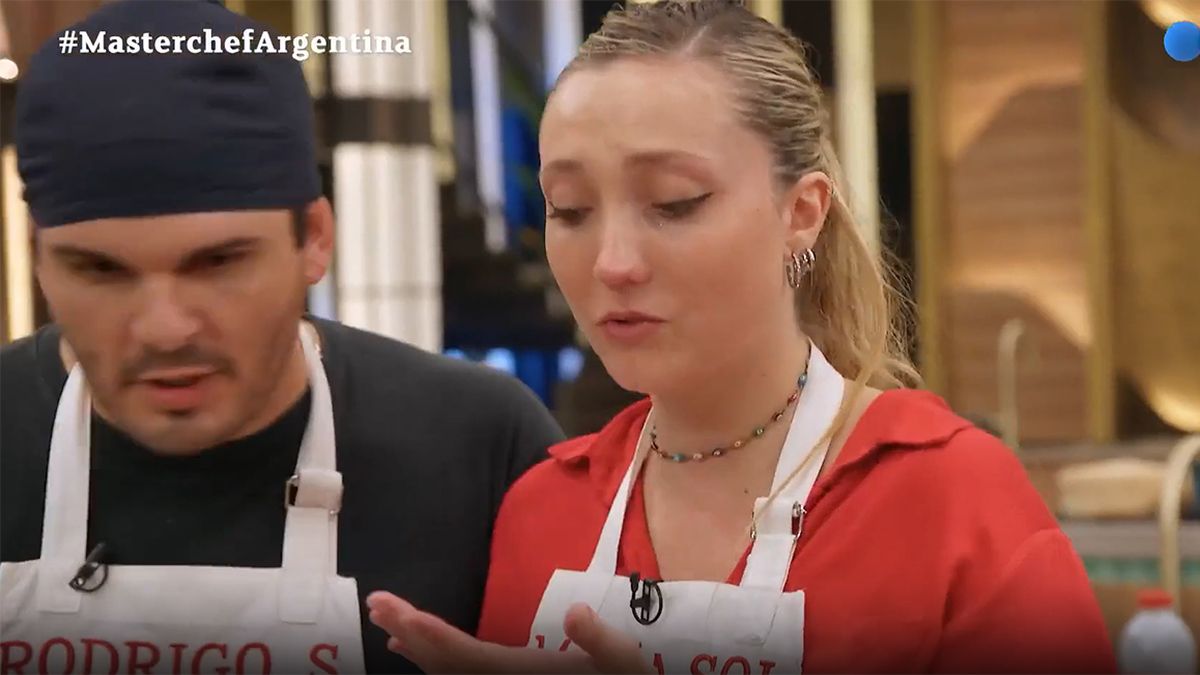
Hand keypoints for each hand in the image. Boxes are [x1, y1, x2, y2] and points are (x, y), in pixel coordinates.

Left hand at [365, 591, 650, 673]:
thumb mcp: (623, 665)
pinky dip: (432, 660)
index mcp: (523, 672)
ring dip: (416, 645)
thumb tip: (577, 612)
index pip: (464, 654)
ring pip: (446, 673)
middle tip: (377, 603)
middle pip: (444, 663)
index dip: (429, 633)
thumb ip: (602, 642)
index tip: (398, 612)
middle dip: (410, 630)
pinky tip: (415, 651)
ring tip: (386, 621)